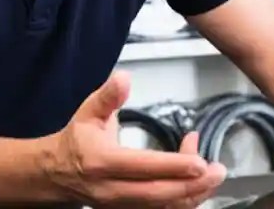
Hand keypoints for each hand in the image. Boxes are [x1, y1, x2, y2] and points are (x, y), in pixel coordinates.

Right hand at [47, 70, 226, 206]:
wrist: (55, 174)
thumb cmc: (77, 140)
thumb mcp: (88, 112)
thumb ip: (108, 96)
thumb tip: (123, 79)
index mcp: (102, 162)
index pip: (142, 167)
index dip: (172, 166)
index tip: (199, 161)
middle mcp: (112, 190)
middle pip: (157, 194)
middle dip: (192, 185)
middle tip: (218, 170)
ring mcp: (120, 206)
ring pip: (161, 207)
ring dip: (191, 194)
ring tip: (213, 177)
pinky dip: (182, 201)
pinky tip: (197, 186)